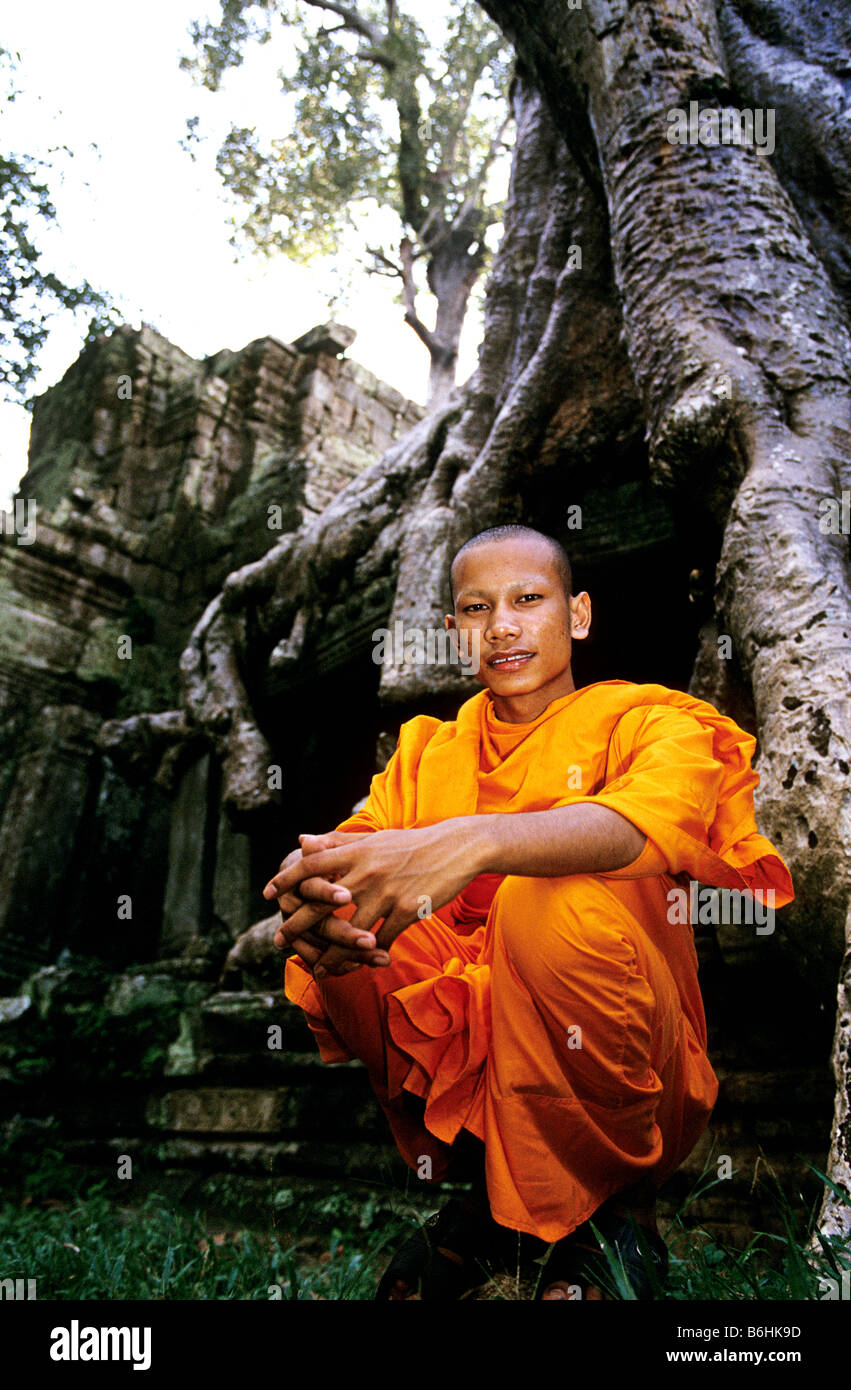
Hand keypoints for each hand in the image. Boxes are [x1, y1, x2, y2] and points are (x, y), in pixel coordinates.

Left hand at [266, 820, 483, 962]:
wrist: (458, 847)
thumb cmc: (413, 844)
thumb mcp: (374, 839)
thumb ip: (337, 842)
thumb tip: (303, 841)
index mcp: (357, 853)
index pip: (311, 865)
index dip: (286, 879)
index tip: (268, 894)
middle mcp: (367, 872)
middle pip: (321, 904)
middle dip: (297, 925)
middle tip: (279, 940)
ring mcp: (388, 893)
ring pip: (351, 932)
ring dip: (332, 955)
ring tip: (319, 968)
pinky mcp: (409, 910)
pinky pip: (383, 940)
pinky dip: (371, 955)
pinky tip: (362, 965)